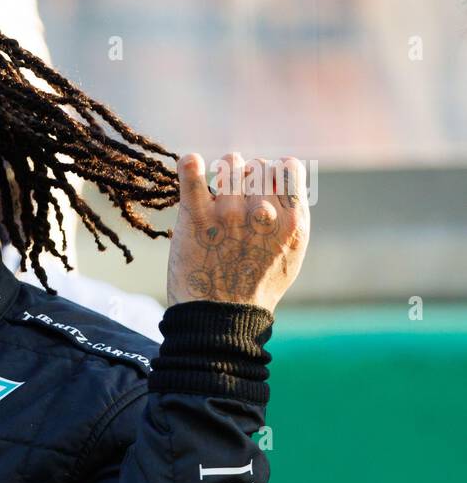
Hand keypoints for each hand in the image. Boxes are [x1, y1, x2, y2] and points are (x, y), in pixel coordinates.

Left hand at [167, 152, 309, 314]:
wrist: (219, 319)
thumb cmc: (254, 288)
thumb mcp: (291, 256)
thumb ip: (293, 219)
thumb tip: (286, 184)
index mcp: (292, 221)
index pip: (287, 167)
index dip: (274, 172)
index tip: (263, 187)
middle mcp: (264, 213)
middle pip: (257, 165)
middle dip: (247, 174)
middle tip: (236, 194)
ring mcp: (230, 214)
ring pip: (230, 163)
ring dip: (224, 169)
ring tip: (218, 187)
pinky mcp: (197, 218)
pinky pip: (193, 176)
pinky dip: (190, 165)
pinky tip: (190, 163)